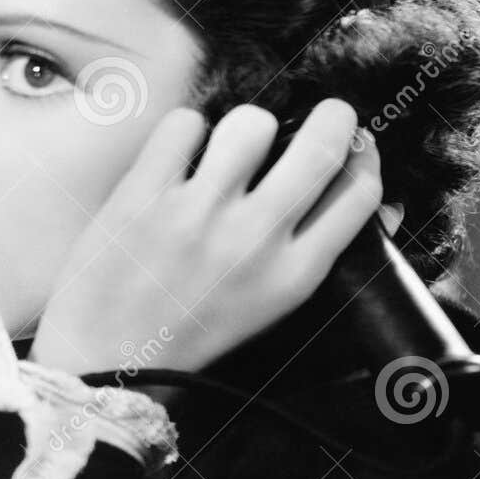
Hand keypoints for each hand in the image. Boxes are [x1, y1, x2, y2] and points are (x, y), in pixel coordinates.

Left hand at [28, 99, 384, 376]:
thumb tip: (373, 202)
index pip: (359, 193)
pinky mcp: (145, 196)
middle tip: (314, 118)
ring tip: (227, 150)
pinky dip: (185, 132)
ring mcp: (198, 215)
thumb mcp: (269, 306)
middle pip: (323, 144)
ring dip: (246, 127)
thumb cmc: (188, 333)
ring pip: (252, 123)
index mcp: (293, 275)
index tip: (351, 145)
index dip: (364, 156)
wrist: (106, 362)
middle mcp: (254, 241)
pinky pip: (185, 124)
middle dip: (331, 116)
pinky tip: (179, 159)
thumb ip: (313, 252)